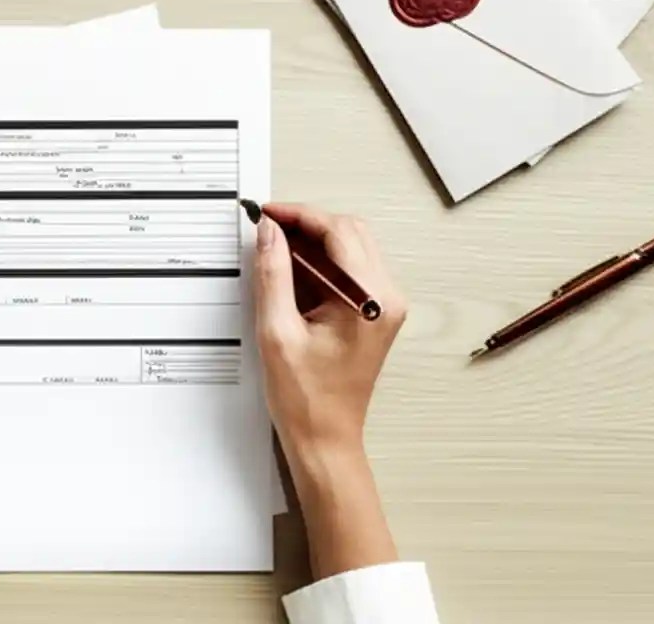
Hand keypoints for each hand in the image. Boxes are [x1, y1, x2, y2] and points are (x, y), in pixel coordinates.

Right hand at [253, 203, 406, 457]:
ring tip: (273, 252)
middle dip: (306, 225)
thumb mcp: (277, 331)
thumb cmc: (307, 400)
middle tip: (267, 230)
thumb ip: (273, 274)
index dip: (299, 216)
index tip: (267, 214)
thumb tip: (269, 234)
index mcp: (371, 300)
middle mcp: (386, 298)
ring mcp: (384, 306)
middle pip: (349, 232)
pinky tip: (290, 275)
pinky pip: (347, 271)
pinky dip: (319, 264)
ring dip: (312, 244)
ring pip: (349, 248)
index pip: (338, 232)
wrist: (325, 438)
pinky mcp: (374, 314)